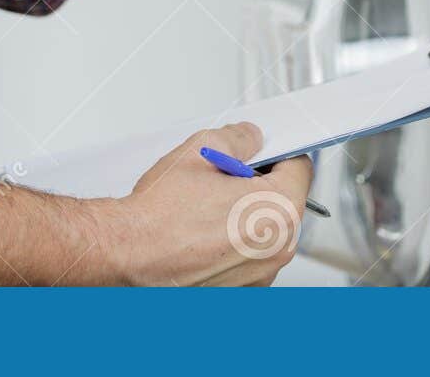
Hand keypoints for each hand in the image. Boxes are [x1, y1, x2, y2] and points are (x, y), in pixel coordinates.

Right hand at [105, 122, 312, 285]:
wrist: (129, 254)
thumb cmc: (160, 214)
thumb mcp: (201, 149)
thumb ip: (238, 138)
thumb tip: (250, 138)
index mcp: (278, 209)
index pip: (300, 166)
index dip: (278, 152)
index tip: (264, 152)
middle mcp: (278, 248)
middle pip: (284, 201)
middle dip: (258, 185)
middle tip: (223, 178)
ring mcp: (261, 274)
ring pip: (266, 232)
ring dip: (246, 216)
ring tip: (207, 208)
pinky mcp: (242, 290)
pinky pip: (249, 257)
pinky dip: (233, 244)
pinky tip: (203, 233)